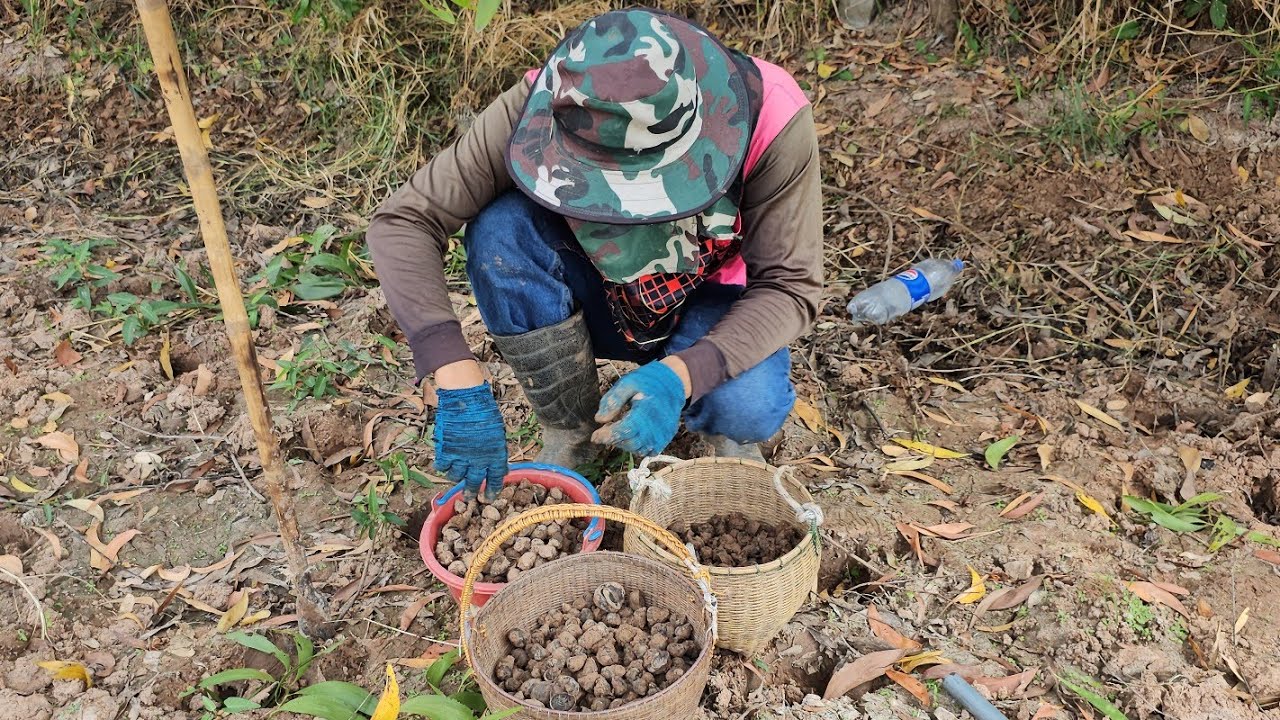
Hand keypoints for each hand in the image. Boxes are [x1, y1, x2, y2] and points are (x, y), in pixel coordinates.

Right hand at [433, 382, 507, 499]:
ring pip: (457, 477)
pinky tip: (445, 462)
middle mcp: (478, 460)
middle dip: (472, 492)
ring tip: (456, 472)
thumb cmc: (484, 411)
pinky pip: (442, 467)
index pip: (496, 479)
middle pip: (475, 483)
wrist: (466, 399)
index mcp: (495, 455)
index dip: (493, 490)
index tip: (490, 498)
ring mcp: (461, 457)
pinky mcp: (445, 452)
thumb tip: (499, 467)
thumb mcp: (497, 432)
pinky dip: (443, 466)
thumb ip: (497, 451)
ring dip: (457, 476)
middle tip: (469, 497)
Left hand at [591, 360, 686, 456]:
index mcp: (647, 409)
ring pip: (639, 449)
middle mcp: (658, 425)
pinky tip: (632, 434)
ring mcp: (664, 434)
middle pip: (631, 443)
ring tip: (619, 429)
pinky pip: (649, 451)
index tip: (595, 436)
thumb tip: (599, 419)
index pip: (626, 430)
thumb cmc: (648, 383)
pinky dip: (637, 446)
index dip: (608, 436)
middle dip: (614, 439)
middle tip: (606, 429)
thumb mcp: (627, 383)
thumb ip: (612, 400)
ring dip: (625, 443)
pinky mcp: (666, 438)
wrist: (674, 383)